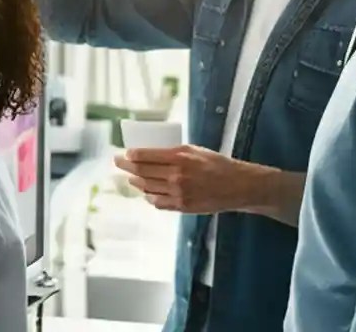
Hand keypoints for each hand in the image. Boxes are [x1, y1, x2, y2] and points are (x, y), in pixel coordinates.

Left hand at [114, 145, 260, 214]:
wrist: (237, 186)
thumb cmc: (217, 164)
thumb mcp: (195, 150)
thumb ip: (174, 152)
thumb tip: (151, 153)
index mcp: (180, 157)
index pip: (146, 156)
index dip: (132, 155)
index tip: (125, 153)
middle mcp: (176, 175)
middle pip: (142, 172)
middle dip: (126, 166)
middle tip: (118, 162)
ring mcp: (178, 193)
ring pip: (147, 188)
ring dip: (136, 182)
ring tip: (131, 178)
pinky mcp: (182, 206)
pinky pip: (158, 202)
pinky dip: (150, 197)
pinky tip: (147, 193)